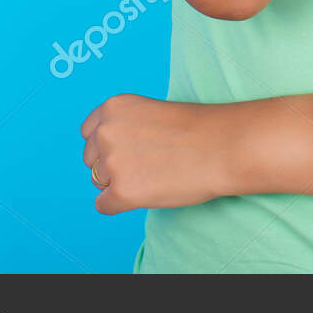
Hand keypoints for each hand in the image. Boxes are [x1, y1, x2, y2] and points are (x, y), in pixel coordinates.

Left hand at [80, 93, 234, 214]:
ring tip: (155, 175)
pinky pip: (104, 205)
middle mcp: (106, 132)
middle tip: (149, 164)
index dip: (109, 145)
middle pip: (92, 160)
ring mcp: (112, 162)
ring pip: (99, 183)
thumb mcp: (151, 112)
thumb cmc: (197, 130)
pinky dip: (121, 204)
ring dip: (121, 183)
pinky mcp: (122, 191)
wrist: (223, 147)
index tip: (132, 149)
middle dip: (113, 166)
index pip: (89, 133)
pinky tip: (147, 193)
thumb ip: (124, 126)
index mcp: (113, 107)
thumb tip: (106, 155)